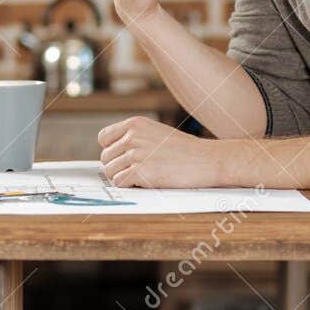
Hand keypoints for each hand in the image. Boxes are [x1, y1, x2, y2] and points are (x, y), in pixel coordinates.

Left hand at [98, 115, 220, 187]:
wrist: (206, 160)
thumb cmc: (184, 150)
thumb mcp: (156, 133)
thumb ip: (134, 139)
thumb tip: (110, 155)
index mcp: (135, 124)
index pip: (103, 138)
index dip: (111, 150)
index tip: (122, 158)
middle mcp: (132, 136)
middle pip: (105, 157)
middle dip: (117, 167)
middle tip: (137, 170)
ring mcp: (135, 153)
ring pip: (110, 171)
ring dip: (122, 177)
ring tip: (142, 176)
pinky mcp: (140, 171)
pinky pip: (119, 182)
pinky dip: (128, 186)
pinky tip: (144, 182)